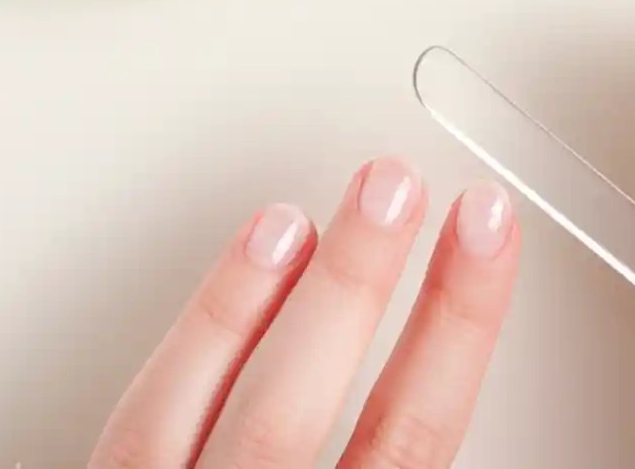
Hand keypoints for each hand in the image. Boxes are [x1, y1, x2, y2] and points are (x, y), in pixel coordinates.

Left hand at [88, 157, 519, 467]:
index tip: (488, 239)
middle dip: (368, 289)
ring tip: (339, 207)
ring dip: (288, 296)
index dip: (460, 327)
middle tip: (410, 192)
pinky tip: (254, 259)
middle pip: (312, 414)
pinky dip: (206, 328)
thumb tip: (443, 397)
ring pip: (225, 407)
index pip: (414, 441)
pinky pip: (147, 416)